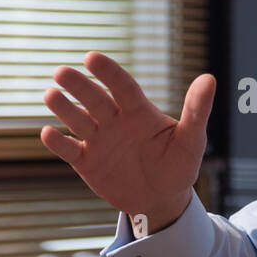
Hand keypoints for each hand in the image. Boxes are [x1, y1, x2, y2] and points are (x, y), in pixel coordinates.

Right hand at [40, 52, 215, 232]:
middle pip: (94, 99)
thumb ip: (196, 110)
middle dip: (78, 86)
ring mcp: (99, 141)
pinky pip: (69, 150)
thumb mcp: (191, 139)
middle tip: (61, 72)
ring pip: (78, 120)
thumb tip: (209, 78)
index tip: (91, 58)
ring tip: (50, 94)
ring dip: (63, 108)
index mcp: (138, 111)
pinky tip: (47, 132)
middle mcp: (115, 121)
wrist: (163, 198)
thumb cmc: (179, 164)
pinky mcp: (87, 163)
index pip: (122, 86)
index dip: (107, 72)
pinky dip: (57, 142)